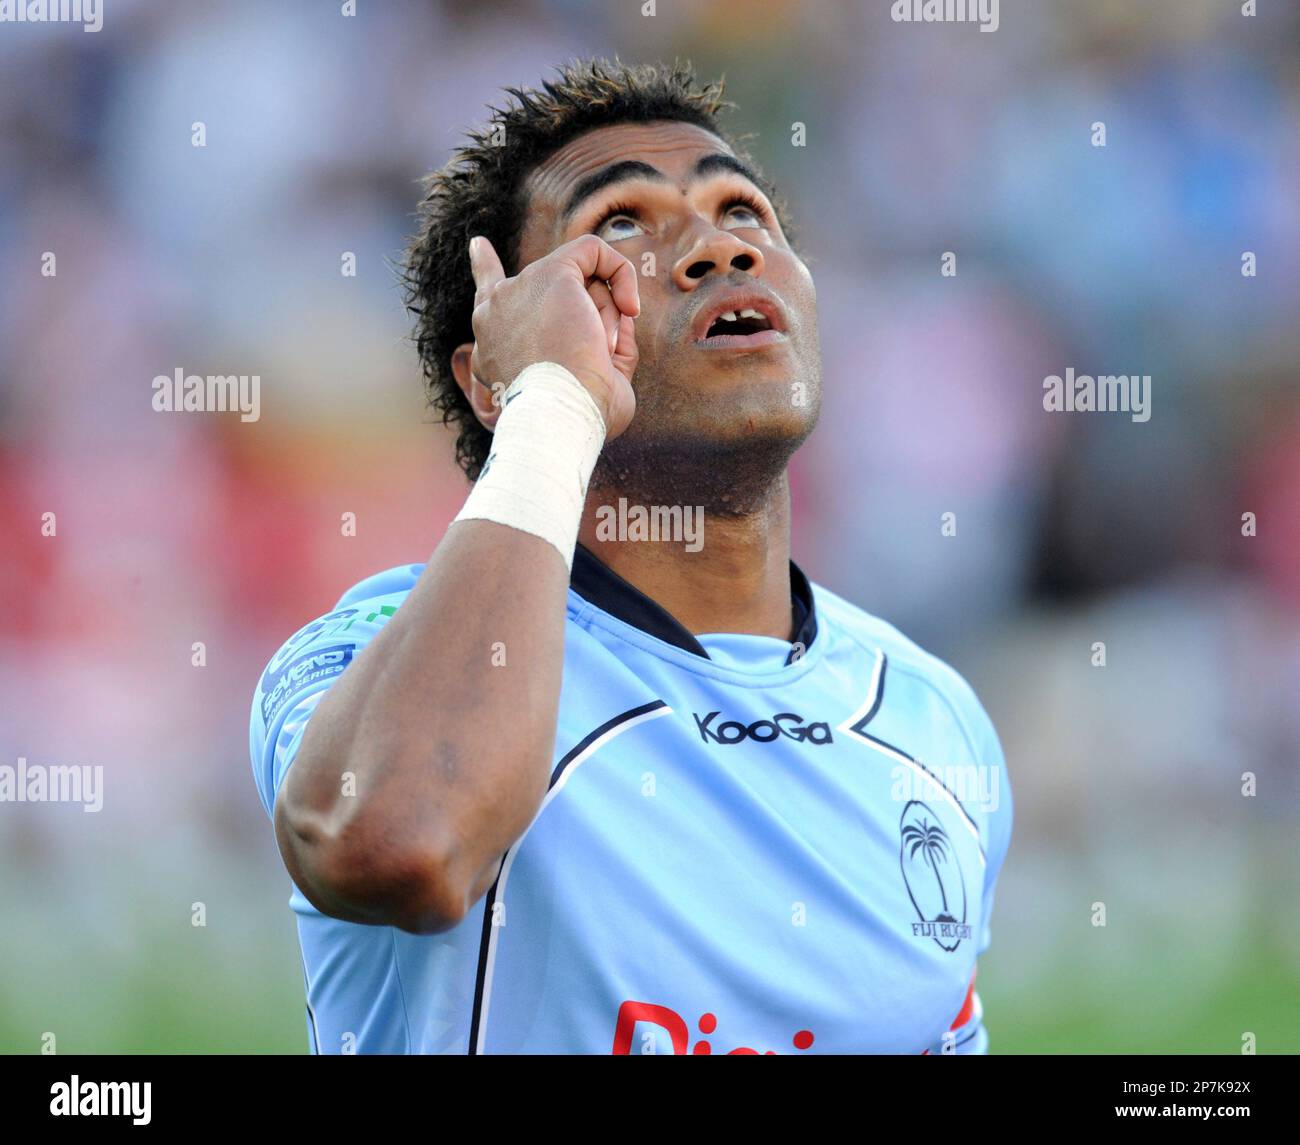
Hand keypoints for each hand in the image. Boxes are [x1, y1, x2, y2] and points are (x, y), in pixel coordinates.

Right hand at [467, 234, 638, 438]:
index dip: (485, 269)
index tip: (479, 246)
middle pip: (555, 302)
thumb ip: (598, 351)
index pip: (487, 302)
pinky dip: (621, 273)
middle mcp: (495, 316)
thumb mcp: (581, 392)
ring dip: (604, 320)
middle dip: (588, 327)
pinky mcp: (550, 274)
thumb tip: (621, 311)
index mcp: (491, 351)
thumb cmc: (574, 417)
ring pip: (580, 284)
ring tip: (598, 352)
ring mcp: (519, 290)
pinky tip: (629, 306)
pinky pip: (593, 251)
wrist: (561, 416)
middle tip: (593, 361)